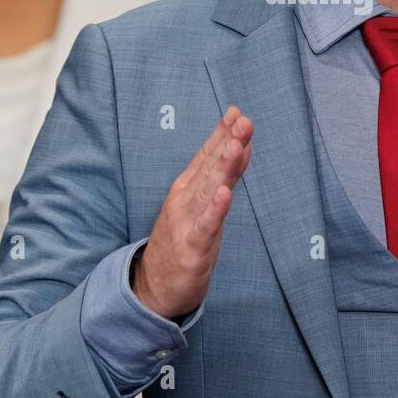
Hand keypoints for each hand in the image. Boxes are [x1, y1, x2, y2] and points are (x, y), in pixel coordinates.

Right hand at [131, 106, 252, 320]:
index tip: (237, 112)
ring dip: (223, 168)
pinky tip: (225, 194)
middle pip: (210, 168)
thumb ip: (223, 175)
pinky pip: (206, 226)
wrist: (153, 285)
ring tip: (236, 147)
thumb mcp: (204, 204)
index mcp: (188, 187)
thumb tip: (242, 144)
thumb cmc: (183, 239)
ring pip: (208, 191)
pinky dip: (215, 210)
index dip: (222, 133)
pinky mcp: (191, 248)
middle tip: (244, 122)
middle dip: (228, 144)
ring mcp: (186, 222)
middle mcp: (185, 200)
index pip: (207, 155)